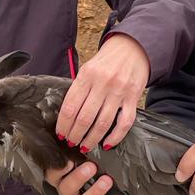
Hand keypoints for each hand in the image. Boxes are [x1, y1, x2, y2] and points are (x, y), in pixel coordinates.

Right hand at [46, 160, 121, 194]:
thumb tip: (81, 139)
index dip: (59, 169)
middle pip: (66, 189)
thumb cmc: (87, 169)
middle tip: (92, 166)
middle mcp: (67, 194)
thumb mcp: (80, 160)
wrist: (101, 192)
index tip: (69, 161)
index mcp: (60, 179)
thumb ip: (78, 153)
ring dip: (95, 192)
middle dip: (79, 177)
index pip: (53, 174)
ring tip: (107, 181)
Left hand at [55, 35, 149, 154]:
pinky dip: (115, 137)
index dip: (63, 125)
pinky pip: (124, 123)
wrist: (133, 47)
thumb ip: (79, 88)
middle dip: (75, 135)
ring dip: (91, 139)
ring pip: (102, 123)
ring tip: (84, 146)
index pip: (70, 106)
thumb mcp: (87, 68)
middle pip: (84, 118)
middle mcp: (103, 83)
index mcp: (87, 75)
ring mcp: (119, 91)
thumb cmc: (107, 61)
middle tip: (71, 143)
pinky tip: (107, 144)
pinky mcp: (133, 98)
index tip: (60, 134)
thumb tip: (67, 115)